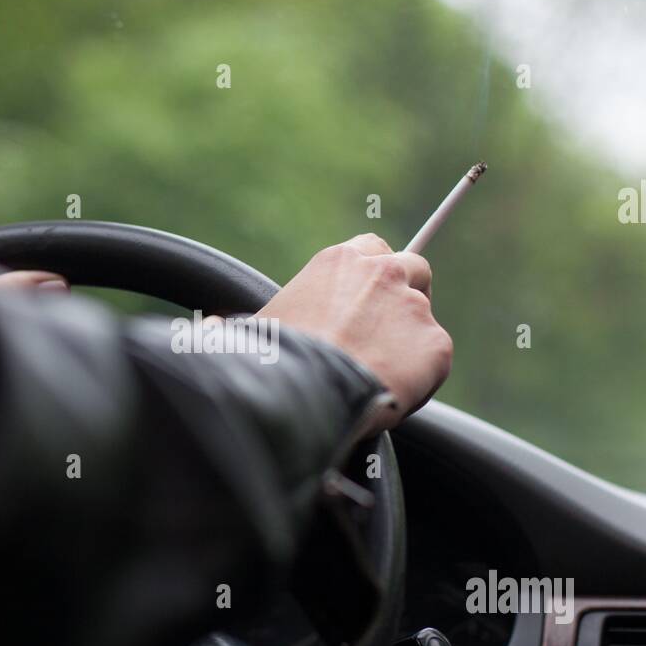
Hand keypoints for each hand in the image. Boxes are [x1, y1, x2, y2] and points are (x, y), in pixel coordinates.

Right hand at [256, 233, 451, 429]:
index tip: (365, 300)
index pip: (372, 249)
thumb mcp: (256, 329)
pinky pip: (434, 360)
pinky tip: (392, 396)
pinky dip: (421, 378)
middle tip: (385, 334)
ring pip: (423, 321)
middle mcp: (383, 273)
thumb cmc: (272, 363)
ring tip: (377, 378)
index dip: (372, 276)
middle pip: (414, 269)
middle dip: (406, 296)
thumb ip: (246, 321)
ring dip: (407, 343)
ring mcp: (413, 307)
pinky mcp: (435, 344)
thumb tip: (210, 330)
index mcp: (340, 262)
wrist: (304, 393)